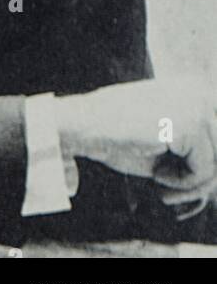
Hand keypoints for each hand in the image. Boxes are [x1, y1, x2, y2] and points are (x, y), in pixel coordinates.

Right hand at [56, 78, 216, 205]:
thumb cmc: (113, 138)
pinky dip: (181, 183)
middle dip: (198, 180)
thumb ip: (193, 150)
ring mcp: (197, 107)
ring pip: (216, 164)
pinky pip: (204, 171)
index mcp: (194, 91)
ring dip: (189, 183)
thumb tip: (215, 177)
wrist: (80, 127)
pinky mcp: (191, 126)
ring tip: (159, 182)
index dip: (200, 166)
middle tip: (167, 193)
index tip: (169, 180)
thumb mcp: (162, 142)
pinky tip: (155, 174)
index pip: (216, 140)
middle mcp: (200, 92)